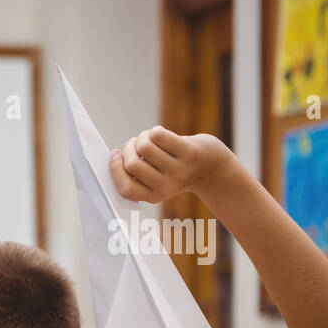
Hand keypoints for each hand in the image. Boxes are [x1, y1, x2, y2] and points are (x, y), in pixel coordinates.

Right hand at [109, 126, 232, 204]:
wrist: (213, 169)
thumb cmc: (177, 172)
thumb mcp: (157, 182)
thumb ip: (138, 175)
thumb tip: (114, 157)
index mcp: (154, 196)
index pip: (126, 188)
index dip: (115, 169)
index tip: (114, 155)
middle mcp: (167, 186)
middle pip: (133, 164)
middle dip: (128, 148)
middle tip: (134, 143)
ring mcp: (180, 170)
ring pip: (145, 147)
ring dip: (142, 137)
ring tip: (148, 137)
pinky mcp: (190, 152)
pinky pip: (159, 135)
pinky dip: (154, 131)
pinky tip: (159, 133)